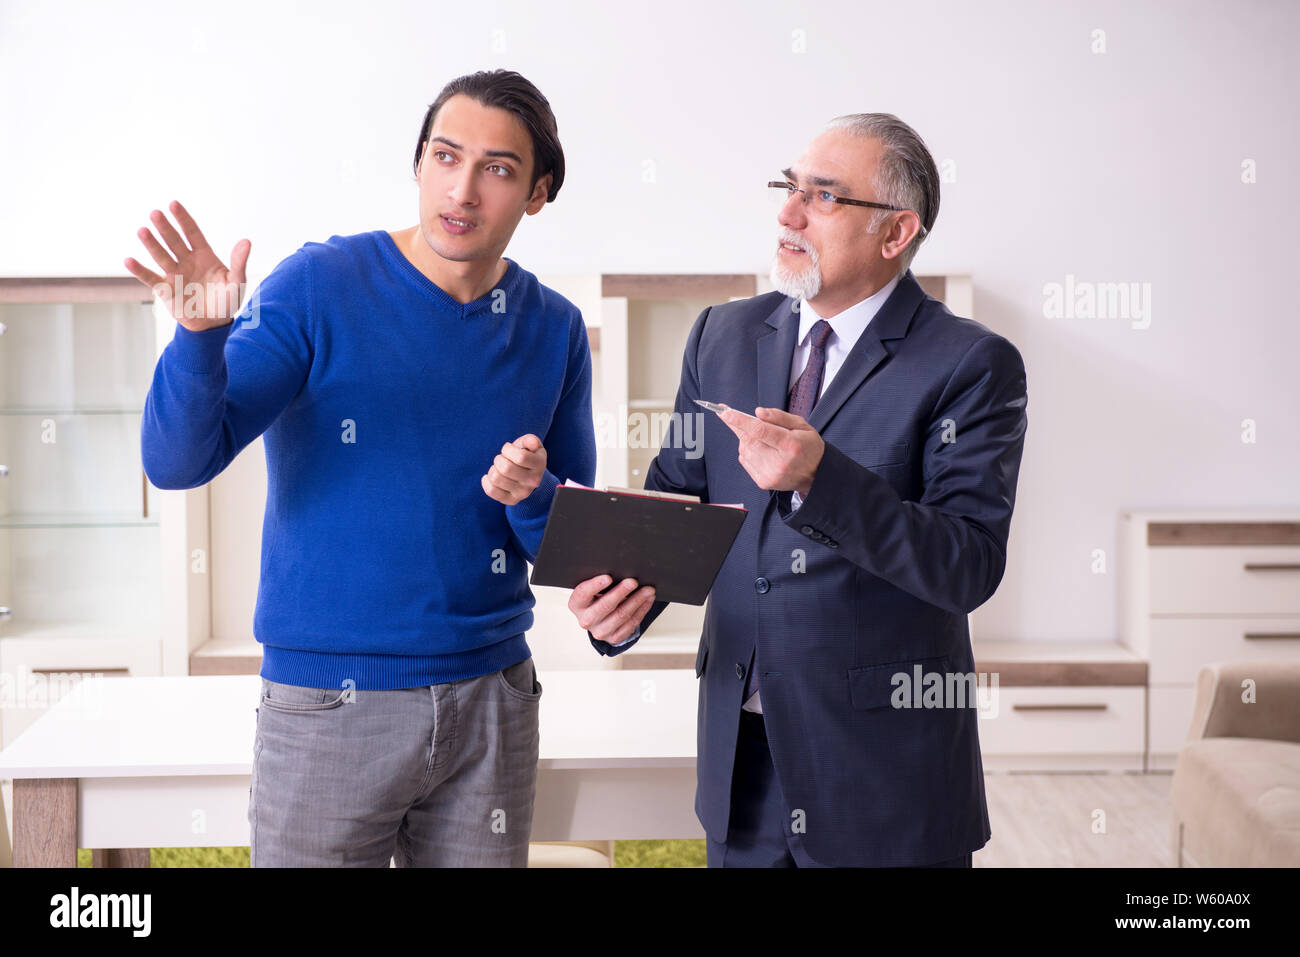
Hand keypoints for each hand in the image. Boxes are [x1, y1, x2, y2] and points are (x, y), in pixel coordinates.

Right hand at [124, 200, 249, 331]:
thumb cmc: (226, 300)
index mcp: (204, 255)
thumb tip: (246, 241)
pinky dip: (140, 270)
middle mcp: (186, 261)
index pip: (192, 233)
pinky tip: (129, 260)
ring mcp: (174, 274)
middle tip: (155, 213)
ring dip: (151, 244)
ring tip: (142, 231)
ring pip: (161, 256)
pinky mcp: (165, 289)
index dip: (183, 219)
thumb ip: (239, 262)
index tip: (173, 204)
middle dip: (165, 227)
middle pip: (173, 241)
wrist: (214, 324)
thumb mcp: (237, 282)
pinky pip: (151, 278)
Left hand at [481, 433, 546, 504]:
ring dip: (493, 469)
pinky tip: (491, 476)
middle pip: (506, 468)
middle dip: (499, 459)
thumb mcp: (531, 444)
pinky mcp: (512, 500)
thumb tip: (532, 444)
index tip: (507, 448)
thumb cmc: (528, 455)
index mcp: (540, 464)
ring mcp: (523, 493)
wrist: (530, 476)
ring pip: (496, 478)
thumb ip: (530, 440)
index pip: (520, 457)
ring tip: (498, 468)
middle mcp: (533, 481)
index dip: (508, 449)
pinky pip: (491, 491)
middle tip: (502, 458)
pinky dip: (486, 481)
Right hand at [568, 575, 655, 644]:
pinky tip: (648, 600)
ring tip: (648, 589)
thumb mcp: (592, 589)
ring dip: (637, 600)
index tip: (608, 577)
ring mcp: (600, 631)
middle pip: (605, 605)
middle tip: (633, 581)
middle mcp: (586, 620)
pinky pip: (631, 624)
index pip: (583, 594)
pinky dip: (642, 610)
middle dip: (621, 592)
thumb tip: (621, 569)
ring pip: (621, 615)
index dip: (595, 585)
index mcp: (576, 605)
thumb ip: (600, 581)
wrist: (599, 618)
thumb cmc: (596, 596)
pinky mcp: (614, 638)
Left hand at [718, 406, 824, 495]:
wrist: (816, 474)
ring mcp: (771, 474)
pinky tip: (761, 450)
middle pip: (749, 440)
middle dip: (740, 427)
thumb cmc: (808, 448)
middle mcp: (780, 462)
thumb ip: (779, 416)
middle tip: (734, 417)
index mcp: (791, 445)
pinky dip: (748, 451)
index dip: (741, 421)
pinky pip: (745, 461)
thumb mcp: (801, 425)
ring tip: (762, 438)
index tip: (726, 413)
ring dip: (746, 439)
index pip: (760, 431)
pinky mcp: (764, 482)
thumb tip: (758, 412)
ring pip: (745, 450)